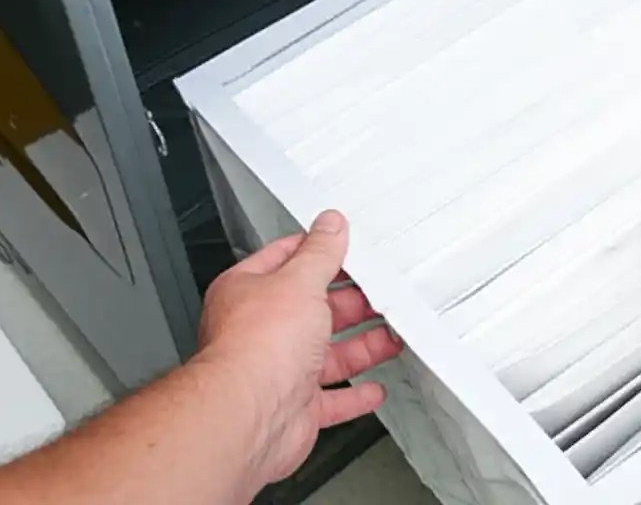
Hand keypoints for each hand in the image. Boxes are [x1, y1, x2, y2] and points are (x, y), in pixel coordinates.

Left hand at [194, 210, 401, 485]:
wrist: (249, 416)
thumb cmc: (257, 348)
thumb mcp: (299, 281)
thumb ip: (320, 253)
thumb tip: (330, 224)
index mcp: (249, 293)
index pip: (286, 262)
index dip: (318, 253)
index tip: (349, 250)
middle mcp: (261, 332)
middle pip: (313, 311)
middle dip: (350, 305)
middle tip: (381, 296)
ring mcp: (279, 372)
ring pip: (328, 355)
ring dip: (363, 347)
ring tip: (391, 336)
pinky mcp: (296, 408)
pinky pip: (332, 400)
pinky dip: (355, 396)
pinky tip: (373, 389)